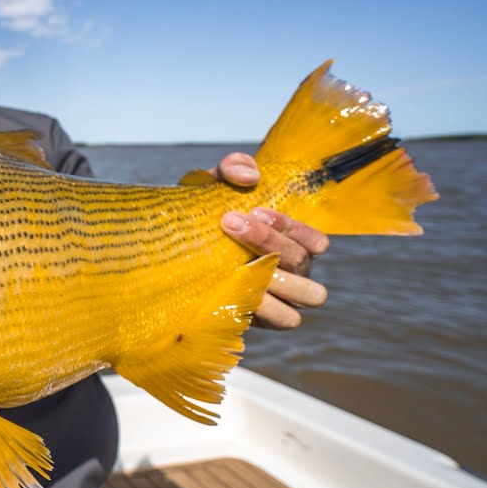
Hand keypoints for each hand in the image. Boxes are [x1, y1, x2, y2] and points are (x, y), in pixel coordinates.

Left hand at [212, 153, 329, 329]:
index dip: (292, 227)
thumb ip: (231, 168)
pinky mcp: (259, 319)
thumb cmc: (202, 215)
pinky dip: (262, 305)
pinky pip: (280, 320)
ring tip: (237, 262)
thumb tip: (251, 176)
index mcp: (290, 242)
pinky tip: (230, 288)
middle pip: (302, 262)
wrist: (170, 251)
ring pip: (301, 296)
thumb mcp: (212, 186)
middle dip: (269, 241)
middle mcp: (291, 272)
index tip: (255, 210)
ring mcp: (279, 298)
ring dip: (271, 276)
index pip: (316, 241)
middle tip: (230, 222)